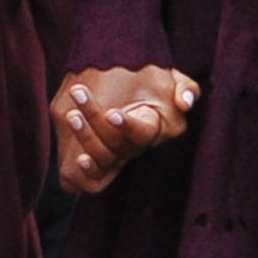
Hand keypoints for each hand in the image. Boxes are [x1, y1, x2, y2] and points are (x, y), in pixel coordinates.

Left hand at [53, 66, 200, 194]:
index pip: (143, 133)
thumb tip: (185, 103)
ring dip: (85, 137)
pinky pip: (94, 181)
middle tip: (78, 92)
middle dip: (94, 117)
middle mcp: (133, 145)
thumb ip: (185, 86)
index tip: (112, 114)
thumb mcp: (168, 76)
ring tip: (71, 114)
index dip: (128, 127)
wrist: (113, 76)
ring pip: (102, 158)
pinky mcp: (97, 164)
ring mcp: (115, 156)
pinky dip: (86, 173)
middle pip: (116, 144)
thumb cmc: (143, 76)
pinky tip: (80, 159)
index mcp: (152, 127)